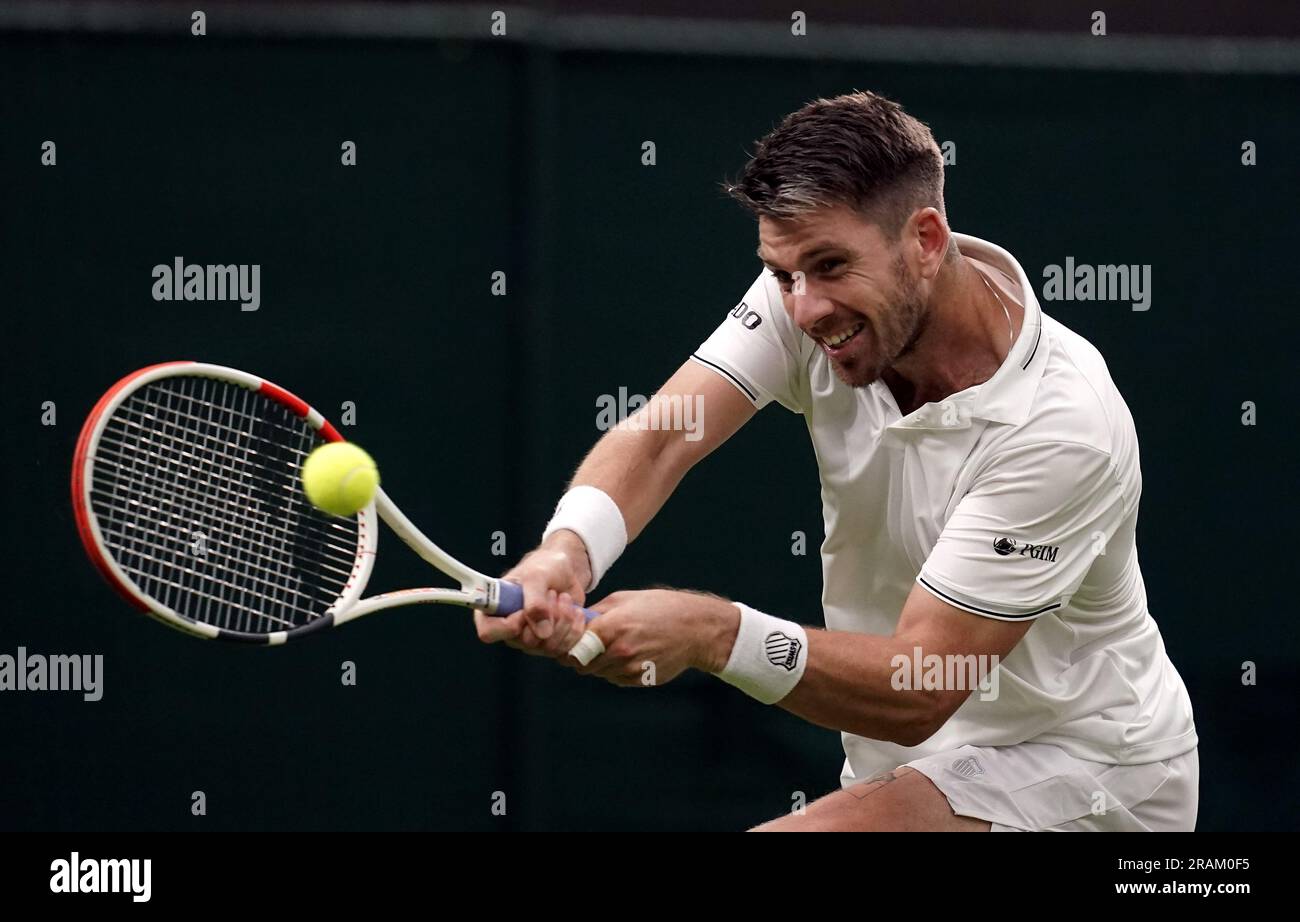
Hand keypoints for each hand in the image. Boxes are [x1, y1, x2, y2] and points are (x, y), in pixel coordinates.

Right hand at [472, 530, 592, 657]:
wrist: (567, 570)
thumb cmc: (544, 567)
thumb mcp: (537, 576)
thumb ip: (535, 602)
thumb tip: (542, 633)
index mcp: (495, 610)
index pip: (488, 632)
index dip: (508, 626)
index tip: (525, 610)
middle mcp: (510, 629)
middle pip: (526, 642)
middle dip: (547, 616)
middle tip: (553, 594)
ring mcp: (531, 639)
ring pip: (548, 647)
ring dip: (563, 620)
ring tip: (564, 598)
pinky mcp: (552, 643)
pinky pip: (565, 649)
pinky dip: (575, 628)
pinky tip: (575, 611)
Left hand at [572, 589, 739, 686]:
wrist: (695, 629)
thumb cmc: (660, 607)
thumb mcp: (623, 599)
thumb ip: (595, 613)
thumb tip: (573, 622)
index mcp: (611, 628)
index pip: (572, 649)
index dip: (566, 647)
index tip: (567, 642)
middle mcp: (618, 652)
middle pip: (581, 666)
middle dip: (580, 656)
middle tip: (588, 645)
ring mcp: (630, 669)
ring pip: (598, 673)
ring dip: (599, 663)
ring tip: (614, 646)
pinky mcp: (639, 679)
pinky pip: (615, 679)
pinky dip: (615, 670)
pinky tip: (629, 654)